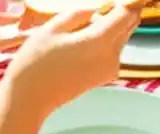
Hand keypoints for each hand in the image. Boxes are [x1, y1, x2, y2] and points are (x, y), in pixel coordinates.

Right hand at [0, 2, 143, 118]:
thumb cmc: (35, 62)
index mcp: (101, 42)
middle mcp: (112, 57)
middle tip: (100, 5)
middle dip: (120, 10)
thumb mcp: (53, 28)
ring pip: (120, 37)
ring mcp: (111, 69)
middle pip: (128, 25)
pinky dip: (105, 39)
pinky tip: (83, 35)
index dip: (128, 2)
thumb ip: (79, 14)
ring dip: (110, 25)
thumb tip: (97, 7)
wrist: (30, 98)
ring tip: (85, 19)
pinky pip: (112, 50)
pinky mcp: (105, 76)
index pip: (127, 14)